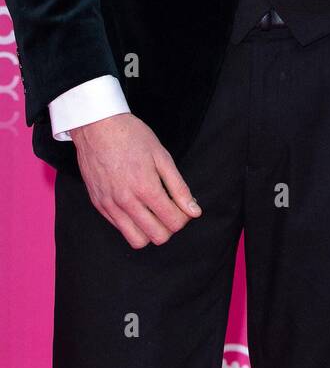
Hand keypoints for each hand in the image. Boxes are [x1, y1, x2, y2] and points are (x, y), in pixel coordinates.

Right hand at [69, 113, 201, 248]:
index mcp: (145, 187)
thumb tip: (194, 211)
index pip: (173, 222)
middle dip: (170, 226)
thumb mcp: (162, 156)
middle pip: (157, 237)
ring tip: (155, 212)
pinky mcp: (99, 205)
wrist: (97, 126)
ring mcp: (110, 205)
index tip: (184, 206)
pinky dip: (133, 224)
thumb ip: (179, 187)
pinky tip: (138, 206)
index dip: (184, 217)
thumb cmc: (131, 136)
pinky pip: (120, 229)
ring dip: (151, 231)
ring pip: (137, 240)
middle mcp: (126, 201)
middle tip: (171, 209)